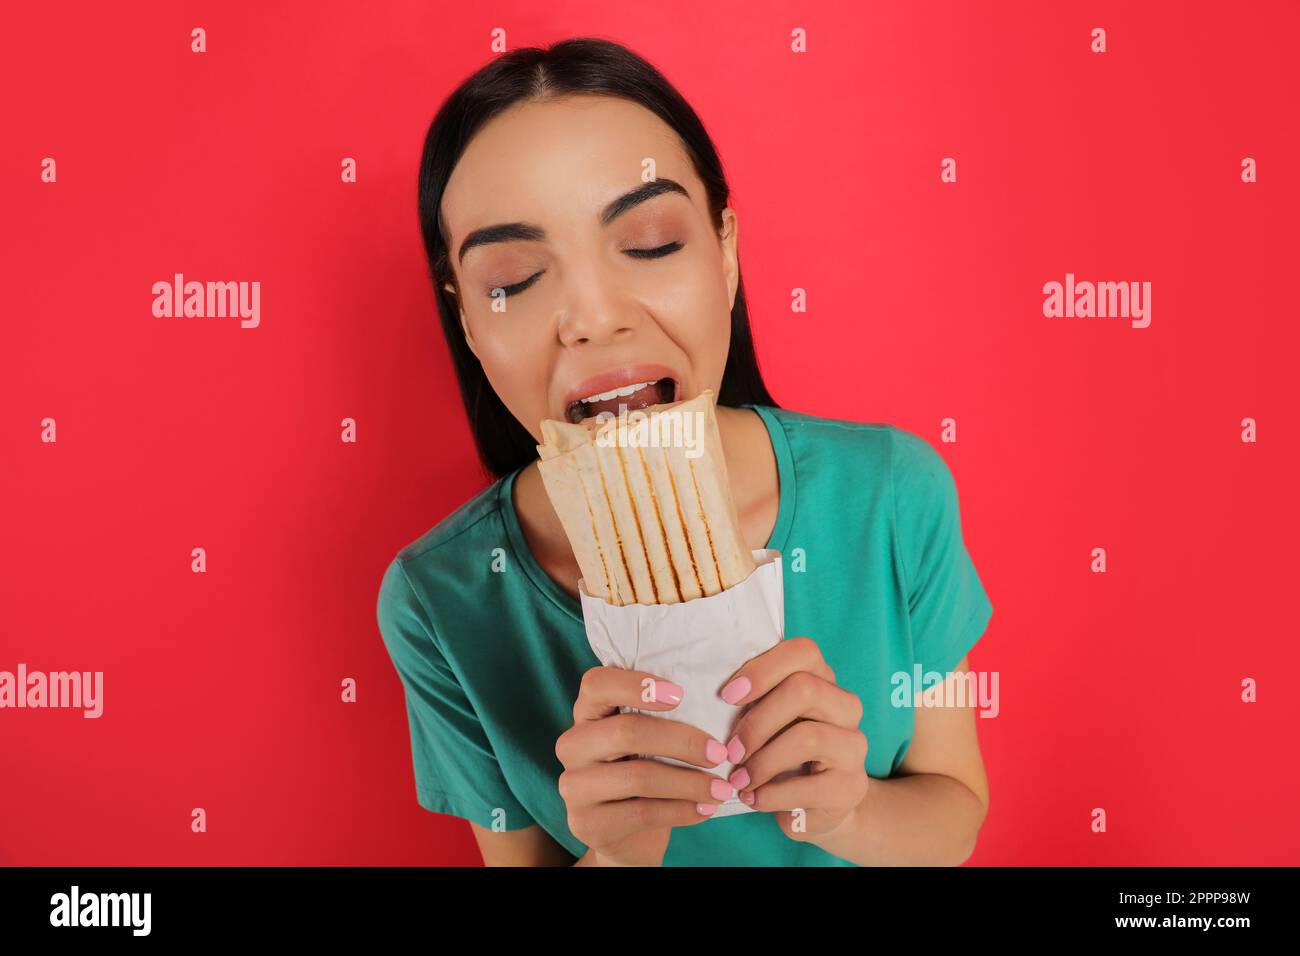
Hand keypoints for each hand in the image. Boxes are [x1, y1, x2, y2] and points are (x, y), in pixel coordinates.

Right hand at [555, 665, 733, 865]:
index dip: (636, 685)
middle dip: (681, 741)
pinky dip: (681, 810)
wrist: (627, 835)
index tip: (680, 695)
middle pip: (626, 731)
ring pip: (638, 776)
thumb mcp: (647, 740)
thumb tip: (713, 698)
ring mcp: (575, 787)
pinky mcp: (587, 823)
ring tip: (722, 788)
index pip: (597, 684)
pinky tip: (705, 809)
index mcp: (586, 713)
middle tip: (719, 753)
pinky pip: (642, 813)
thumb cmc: (644, 770)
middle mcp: (572, 746)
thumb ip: (661, 716)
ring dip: (689, 783)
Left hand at [719, 636, 868, 840]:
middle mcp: (846, 706)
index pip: (803, 652)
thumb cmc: (780, 753)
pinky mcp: (850, 786)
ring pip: (807, 737)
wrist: (816, 806)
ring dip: (761, 762)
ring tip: (738, 780)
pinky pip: (806, 785)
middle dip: (757, 721)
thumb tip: (710, 692)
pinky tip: (752, 799)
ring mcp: (853, 746)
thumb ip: (751, 701)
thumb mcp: (766, 721)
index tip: (727, 696)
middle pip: (804, 689)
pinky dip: (770, 794)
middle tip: (730, 750)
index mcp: (823, 680)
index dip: (762, 670)